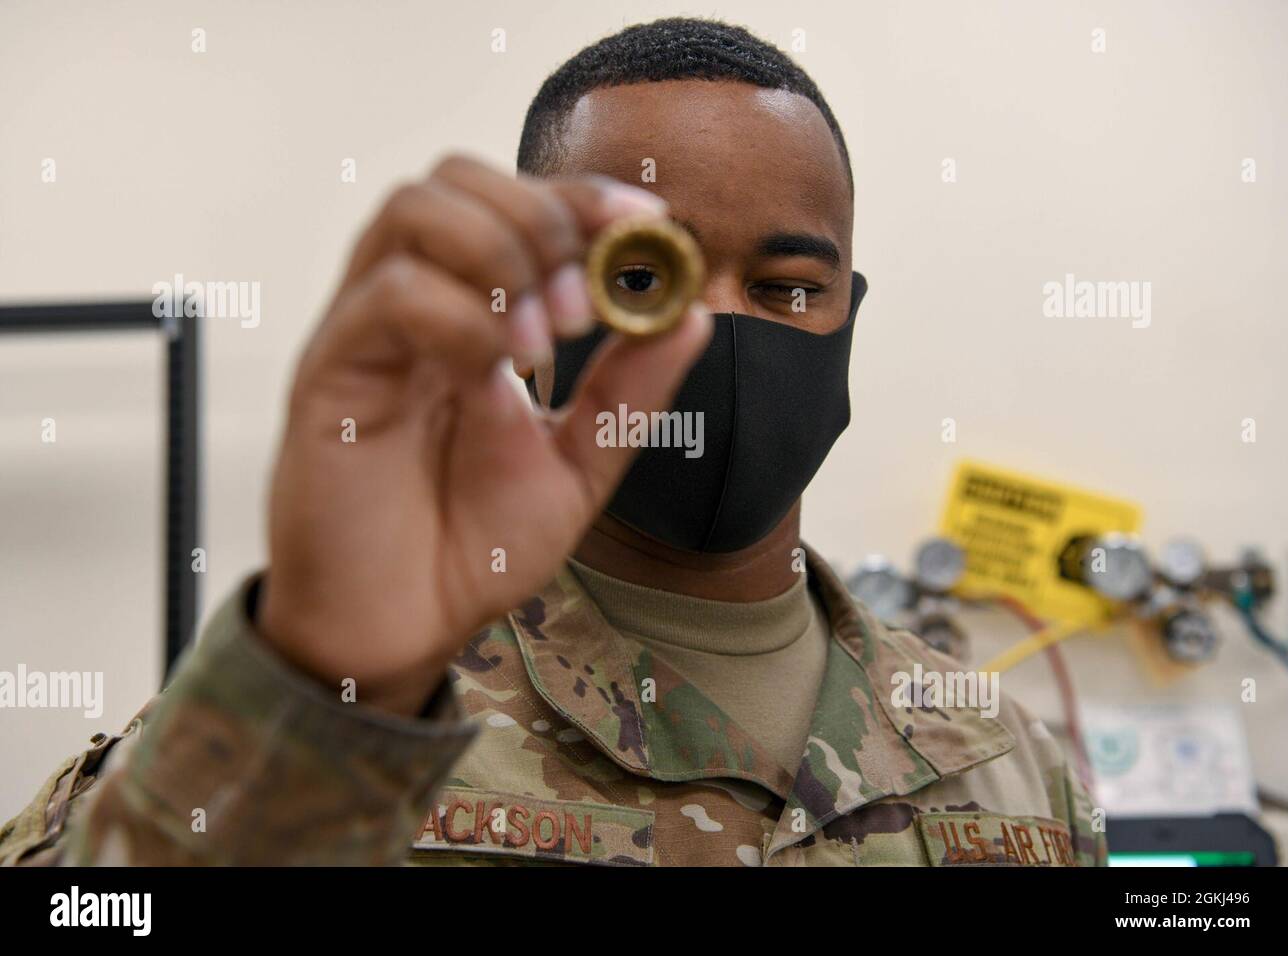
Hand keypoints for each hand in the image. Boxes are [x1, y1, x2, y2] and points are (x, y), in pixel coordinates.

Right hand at [255, 156, 708, 714]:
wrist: (405, 628)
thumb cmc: (473, 546)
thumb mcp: (579, 464)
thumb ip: (630, 391)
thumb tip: (691, 315)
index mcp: (472, 317)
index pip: (514, 205)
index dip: (582, 195)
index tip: (645, 222)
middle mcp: (414, 308)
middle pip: (457, 179)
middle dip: (541, 218)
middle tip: (584, 305)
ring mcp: (368, 334)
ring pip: (413, 213)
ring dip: (500, 254)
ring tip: (544, 339)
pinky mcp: (330, 374)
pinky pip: (387, 296)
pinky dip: (459, 314)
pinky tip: (495, 371)